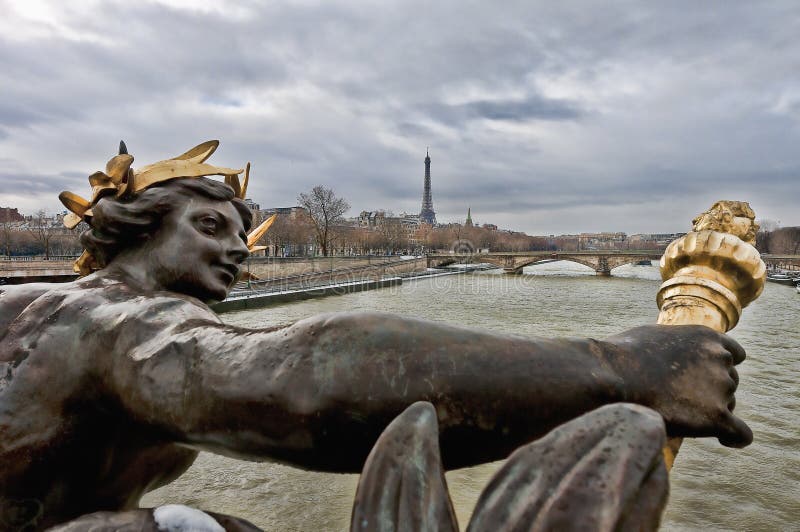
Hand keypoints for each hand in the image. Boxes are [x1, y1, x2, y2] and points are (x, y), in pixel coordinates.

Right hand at [604, 325, 751, 447]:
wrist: (610, 377)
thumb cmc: (620, 356)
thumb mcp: (651, 336)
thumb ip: (674, 345)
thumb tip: (671, 357)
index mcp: (706, 336)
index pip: (733, 354)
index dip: (719, 368)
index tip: (706, 380)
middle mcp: (720, 358)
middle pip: (729, 382)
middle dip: (710, 391)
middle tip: (680, 402)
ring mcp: (721, 387)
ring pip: (728, 405)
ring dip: (710, 411)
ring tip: (678, 417)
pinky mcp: (717, 416)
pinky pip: (740, 433)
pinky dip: (734, 438)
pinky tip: (724, 440)